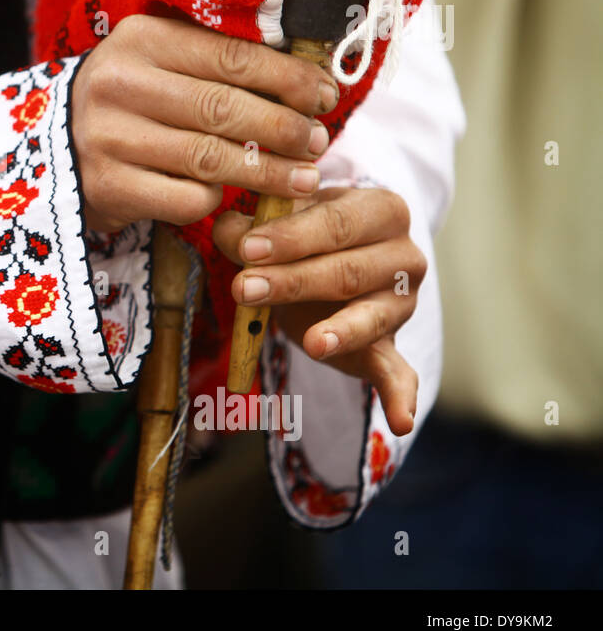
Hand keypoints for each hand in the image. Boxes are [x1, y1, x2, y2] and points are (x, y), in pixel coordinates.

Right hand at [71, 14, 339, 231]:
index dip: (289, 79)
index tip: (325, 97)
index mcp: (140, 39)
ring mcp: (108, 138)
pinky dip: (217, 200)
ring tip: (303, 179)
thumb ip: (221, 63)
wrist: (57, 145)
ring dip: (267, 172)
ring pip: (211, 158)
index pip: (233, 57)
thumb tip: (310, 81)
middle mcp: (118, 84)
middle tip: (317, 143)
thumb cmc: (133, 101)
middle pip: (225, 108)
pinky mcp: (108, 187)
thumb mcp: (163, 62)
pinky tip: (230, 197)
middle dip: (284, 128)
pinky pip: (186, 199)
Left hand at [212, 186, 424, 435]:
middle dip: (293, 281)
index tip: (248, 248)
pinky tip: (400, 420)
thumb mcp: (280, 224)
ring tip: (313, 344)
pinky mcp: (392, 345)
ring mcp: (402, 303)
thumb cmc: (307, 237)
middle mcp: (403, 255)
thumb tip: (227, 231)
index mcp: (379, 209)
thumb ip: (252, 227)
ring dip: (339, 332)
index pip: (334, 222)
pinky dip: (400, 397)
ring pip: (369, 317)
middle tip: (243, 289)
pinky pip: (399, 372)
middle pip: (347, 271)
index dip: (290, 236)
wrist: (337, 262)